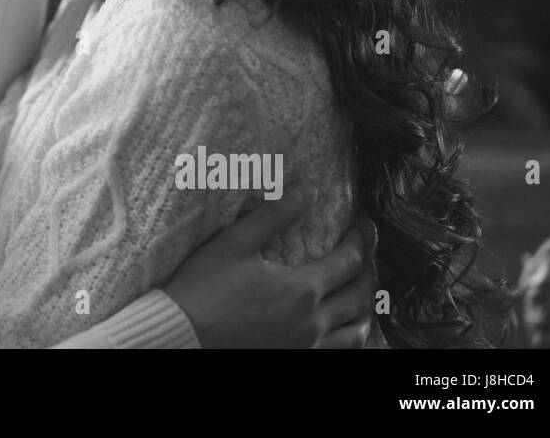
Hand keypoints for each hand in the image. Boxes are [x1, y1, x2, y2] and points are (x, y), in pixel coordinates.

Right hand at [163, 184, 377, 348]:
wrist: (181, 336)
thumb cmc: (203, 287)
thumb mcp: (235, 242)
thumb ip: (274, 214)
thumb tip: (310, 189)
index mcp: (302, 290)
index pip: (348, 261)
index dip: (360, 240)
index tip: (361, 224)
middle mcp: (312, 323)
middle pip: (359, 296)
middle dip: (368, 270)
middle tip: (367, 252)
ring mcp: (305, 348)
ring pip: (355, 333)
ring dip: (365, 309)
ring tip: (361, 294)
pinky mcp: (294, 361)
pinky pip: (338, 353)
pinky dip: (349, 338)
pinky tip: (341, 329)